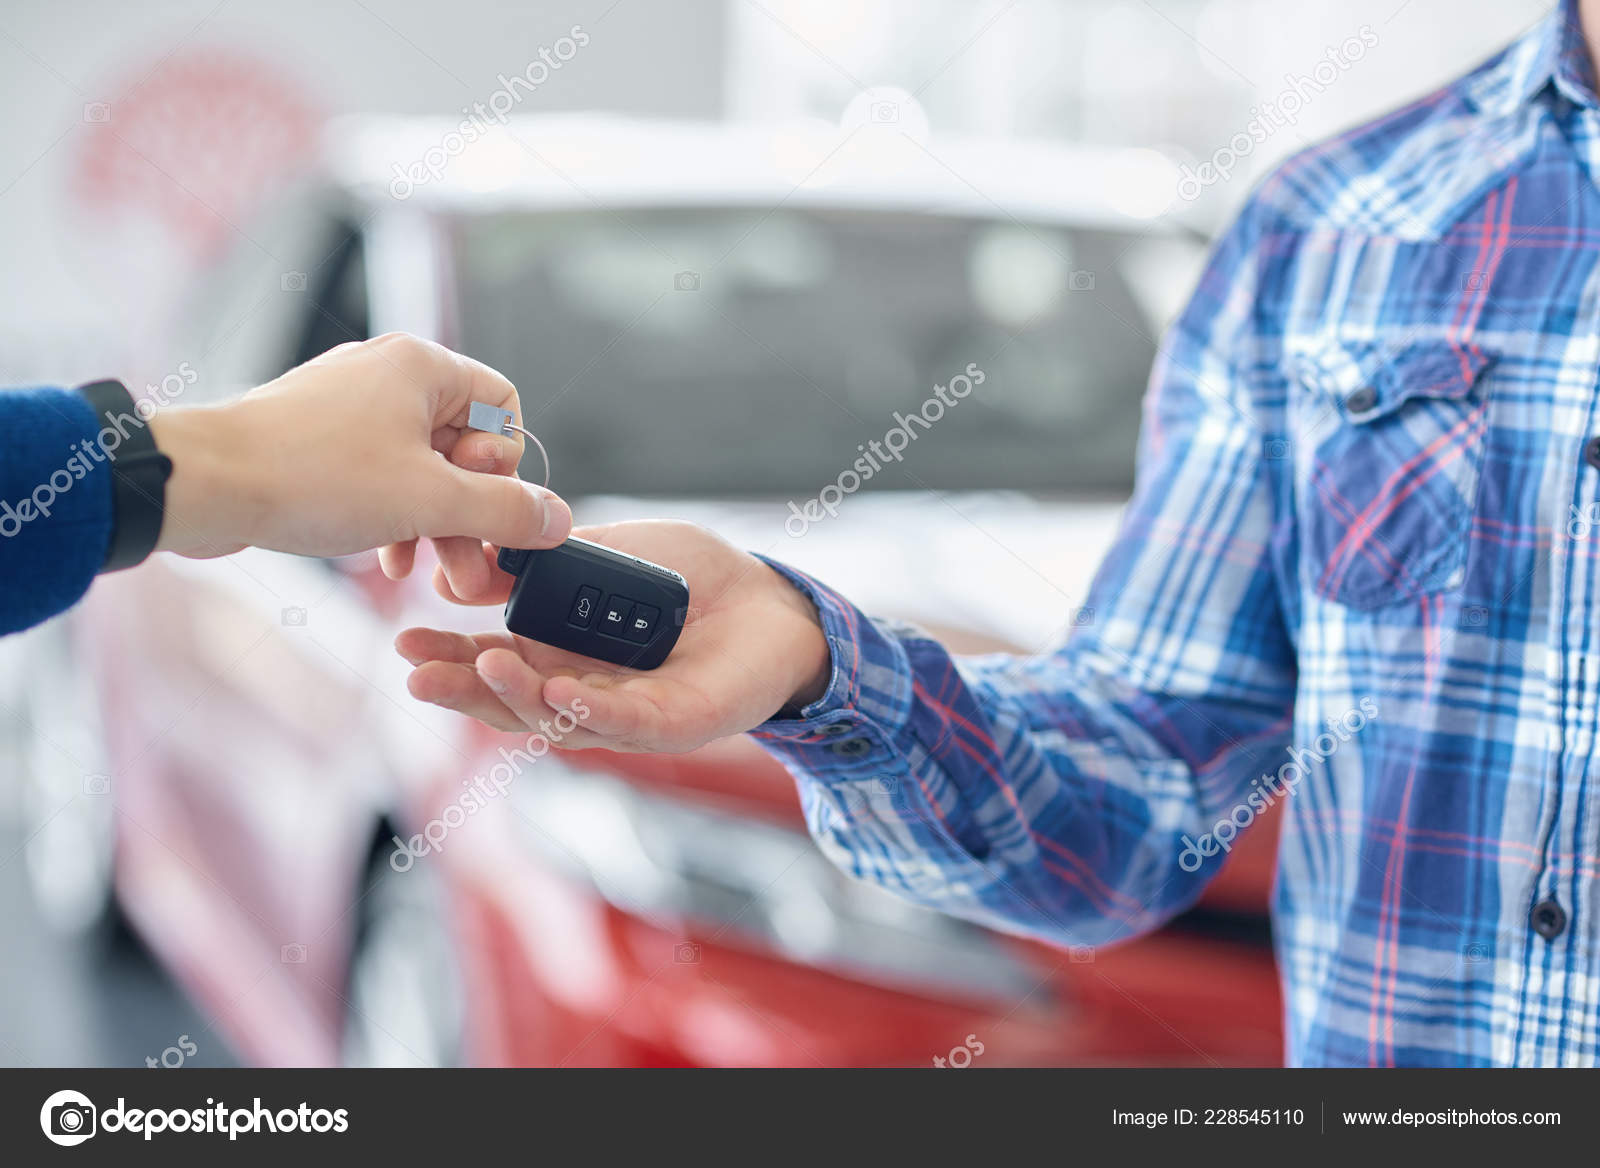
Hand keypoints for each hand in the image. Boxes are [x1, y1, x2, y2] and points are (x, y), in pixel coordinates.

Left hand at [149, 333, 571, 598]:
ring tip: (430, 573)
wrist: (206, 484)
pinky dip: (393, 515)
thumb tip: (557, 518)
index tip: (484, 504)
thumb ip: (504, 510)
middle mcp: (387, 376)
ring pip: (420, 466)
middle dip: (470, 511)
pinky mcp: (318, 440)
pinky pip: (379, 476)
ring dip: (434, 523)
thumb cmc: (308, 475)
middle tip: (471, 566)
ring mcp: (349, 406)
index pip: (503, 407)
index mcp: (421, 367)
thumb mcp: (430, 501)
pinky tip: (386, 558)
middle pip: (463, 444)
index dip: (505, 465)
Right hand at [397, 520, 832, 751]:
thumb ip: (549, 565)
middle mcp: (587, 693)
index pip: (495, 666)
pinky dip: (588, 710)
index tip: (403, 642)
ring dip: (516, 698)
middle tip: (414, 671)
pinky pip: (625, 722)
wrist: (771, 599)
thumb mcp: (609, 556)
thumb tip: (473, 561)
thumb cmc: (693, 580)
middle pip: (513, 702)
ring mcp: (628, 714)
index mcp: (564, 657)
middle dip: (463, 688)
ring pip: (559, 719)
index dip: (451, 660)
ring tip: (480, 667)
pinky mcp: (676, 721)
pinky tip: (557, 691)